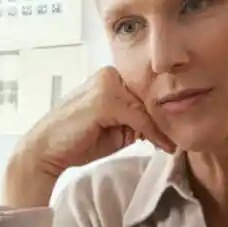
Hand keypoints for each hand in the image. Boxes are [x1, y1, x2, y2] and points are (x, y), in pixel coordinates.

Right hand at [4, 66, 176, 208]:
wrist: (47, 151)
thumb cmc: (79, 140)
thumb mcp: (116, 129)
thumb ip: (137, 122)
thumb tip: (162, 124)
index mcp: (110, 78)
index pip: (144, 94)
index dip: (160, 114)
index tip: (175, 130)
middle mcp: (108, 75)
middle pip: (147, 98)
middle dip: (163, 119)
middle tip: (180, 138)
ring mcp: (106, 84)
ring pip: (145, 107)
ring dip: (161, 128)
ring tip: (173, 144)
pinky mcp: (105, 99)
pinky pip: (138, 117)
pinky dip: (153, 133)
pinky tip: (163, 146)